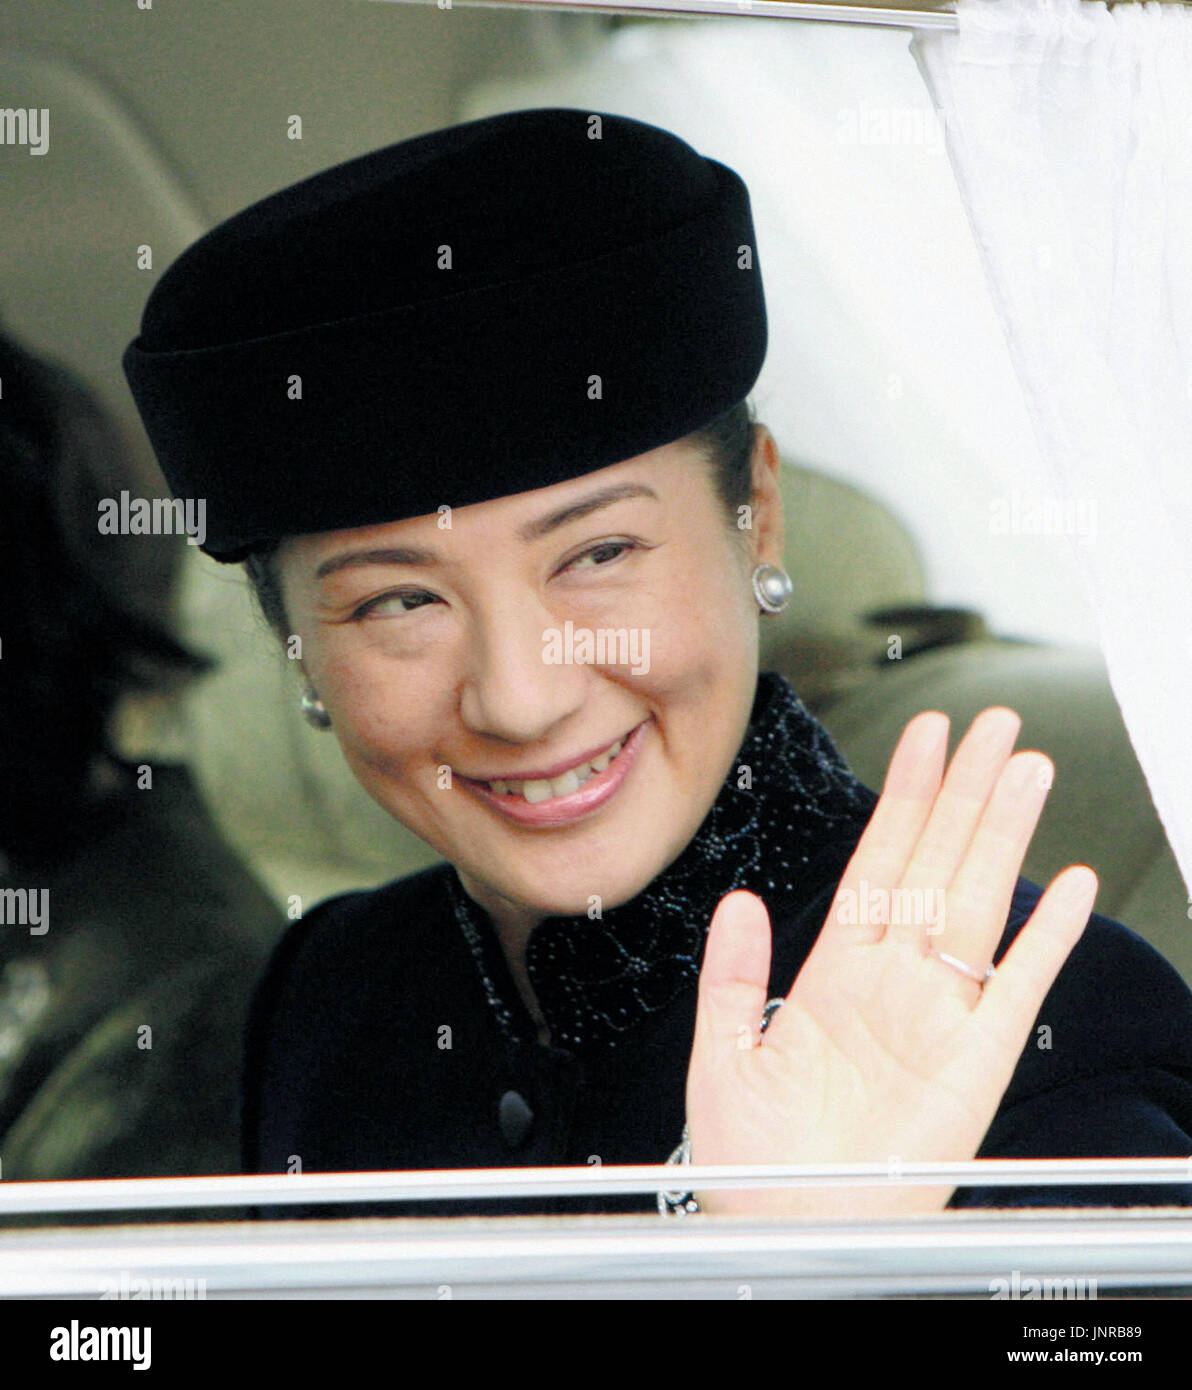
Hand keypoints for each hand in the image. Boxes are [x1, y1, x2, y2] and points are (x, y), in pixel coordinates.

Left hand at [684, 706, 1097, 1217]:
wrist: (787, 1233)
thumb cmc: (752, 1159)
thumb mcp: (724, 1052)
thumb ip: (734, 972)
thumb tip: (741, 898)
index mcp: (836, 972)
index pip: (880, 861)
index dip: (904, 797)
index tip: (925, 739)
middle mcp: (895, 981)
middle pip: (938, 863)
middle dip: (965, 791)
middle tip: (994, 725)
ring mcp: (940, 1015)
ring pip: (979, 902)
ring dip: (1003, 834)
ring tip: (1026, 769)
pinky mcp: (977, 1062)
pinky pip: (1019, 985)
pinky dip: (1049, 936)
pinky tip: (1071, 884)